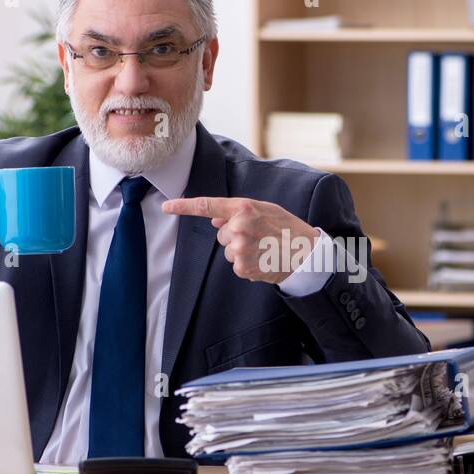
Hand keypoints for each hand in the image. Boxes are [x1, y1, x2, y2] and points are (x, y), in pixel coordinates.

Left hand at [162, 196, 319, 283]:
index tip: (167, 206)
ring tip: (264, 249)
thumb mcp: (266, 210)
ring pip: (229, 251)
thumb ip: (239, 212)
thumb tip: (214, 218)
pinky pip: (237, 264)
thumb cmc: (288, 228)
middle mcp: (239, 227)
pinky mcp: (242, 267)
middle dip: (235, 236)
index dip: (184, 206)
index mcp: (244, 208)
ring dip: (242, 251)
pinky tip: (263, 260)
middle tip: (260, 237)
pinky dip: (248, 264)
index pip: (207, 205)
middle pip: (221, 234)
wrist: (306, 254)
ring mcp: (240, 249)